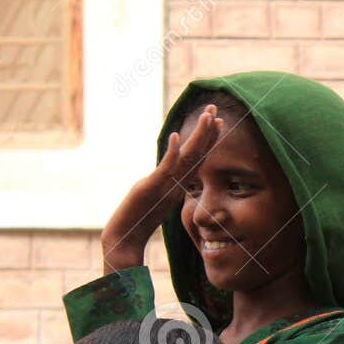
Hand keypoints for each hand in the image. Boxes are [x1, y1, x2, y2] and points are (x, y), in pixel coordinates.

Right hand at [99, 103, 224, 273]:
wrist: (124, 235)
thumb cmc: (139, 221)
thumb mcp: (163, 203)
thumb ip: (172, 190)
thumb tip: (183, 183)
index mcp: (174, 180)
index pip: (196, 158)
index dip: (208, 141)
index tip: (219, 123)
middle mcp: (169, 177)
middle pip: (191, 151)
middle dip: (204, 129)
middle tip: (214, 107)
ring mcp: (160, 180)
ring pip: (183, 156)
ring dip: (196, 135)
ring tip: (207, 115)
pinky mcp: (149, 187)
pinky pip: (164, 170)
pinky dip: (172, 154)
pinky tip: (177, 137)